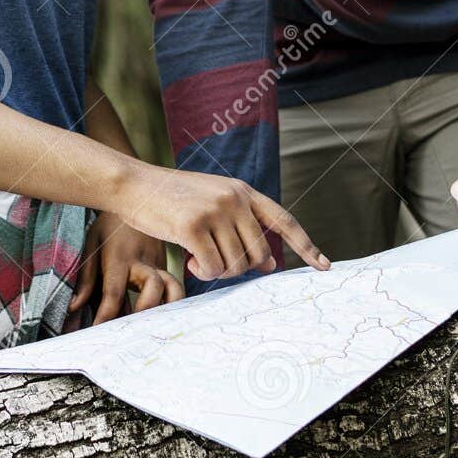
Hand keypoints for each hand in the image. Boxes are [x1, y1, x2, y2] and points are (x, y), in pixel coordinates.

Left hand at [68, 212, 182, 323]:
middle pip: (153, 288)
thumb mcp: (92, 243)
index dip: (106, 317)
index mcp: (119, 257)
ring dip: (168, 309)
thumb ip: (86, 278)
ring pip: (174, 288)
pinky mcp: (169, 265)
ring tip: (155, 327)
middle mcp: (143, 261)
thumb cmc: (110, 225)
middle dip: (146, 311)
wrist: (138, 196)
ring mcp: (160, 263)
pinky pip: (173, 287)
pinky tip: (163, 317)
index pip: (114, 293)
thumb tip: (74, 308)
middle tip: (134, 331)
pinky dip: (171, 303)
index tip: (98, 334)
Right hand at [115, 166, 329, 282]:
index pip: (283, 220)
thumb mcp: (212, 205)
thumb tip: (270, 265)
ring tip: (198, 260)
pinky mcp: (194, 226)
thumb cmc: (171, 200)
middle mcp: (234, 198)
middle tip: (216, 264)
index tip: (324, 266)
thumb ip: (241, 228)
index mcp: (242, 191)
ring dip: (218, 272)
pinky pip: (214, 268)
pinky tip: (188, 262)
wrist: (133, 184)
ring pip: (236, 264)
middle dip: (241, 269)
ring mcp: (215, 210)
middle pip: (258, 254)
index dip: (306, 245)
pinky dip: (203, 273)